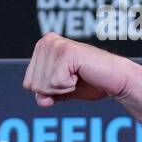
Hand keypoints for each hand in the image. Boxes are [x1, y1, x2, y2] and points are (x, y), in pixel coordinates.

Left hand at [23, 33, 139, 106]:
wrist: (113, 79)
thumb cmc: (89, 82)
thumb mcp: (60, 91)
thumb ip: (45, 95)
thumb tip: (40, 99)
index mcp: (42, 48)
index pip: (28, 84)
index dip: (48, 91)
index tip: (66, 80)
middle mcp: (46, 42)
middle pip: (33, 85)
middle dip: (54, 90)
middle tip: (73, 78)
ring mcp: (55, 45)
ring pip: (42, 85)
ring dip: (62, 88)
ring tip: (77, 75)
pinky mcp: (66, 52)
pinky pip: (54, 83)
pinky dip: (68, 86)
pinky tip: (80, 74)